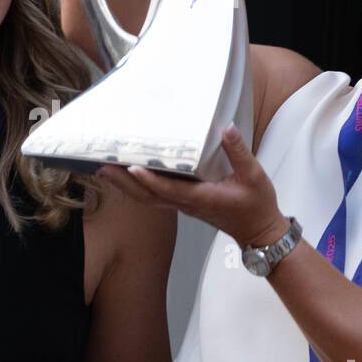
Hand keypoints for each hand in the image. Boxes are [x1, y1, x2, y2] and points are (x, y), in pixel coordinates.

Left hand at [95, 124, 287, 249]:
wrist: (259, 232)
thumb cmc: (256, 206)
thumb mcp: (254, 176)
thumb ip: (239, 152)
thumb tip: (226, 129)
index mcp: (200, 198)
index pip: (168, 190)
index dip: (148, 180)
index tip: (131, 168)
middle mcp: (186, 204)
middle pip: (147, 196)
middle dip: (124, 183)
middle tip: (102, 166)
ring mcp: (183, 206)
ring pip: (147, 199)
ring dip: (125, 186)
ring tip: (105, 170)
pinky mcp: (184, 204)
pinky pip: (155, 198)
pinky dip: (137, 188)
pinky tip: (127, 177)